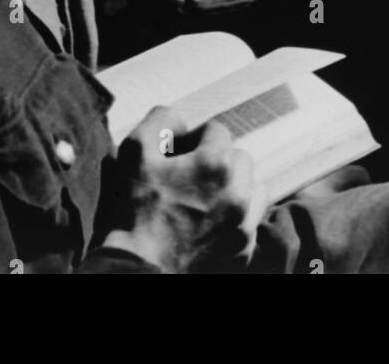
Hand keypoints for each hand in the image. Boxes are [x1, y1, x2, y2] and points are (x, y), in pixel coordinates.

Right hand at [102, 107, 261, 272]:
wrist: (138, 268)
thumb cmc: (135, 208)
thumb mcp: (135, 149)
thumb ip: (161, 119)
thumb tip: (180, 121)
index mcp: (216, 163)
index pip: (216, 129)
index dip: (193, 137)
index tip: (177, 154)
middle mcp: (239, 192)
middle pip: (239, 157)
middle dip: (218, 159)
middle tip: (191, 175)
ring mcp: (244, 224)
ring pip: (253, 188)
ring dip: (235, 185)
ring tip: (207, 196)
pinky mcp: (243, 251)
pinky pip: (251, 221)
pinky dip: (237, 217)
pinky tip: (211, 222)